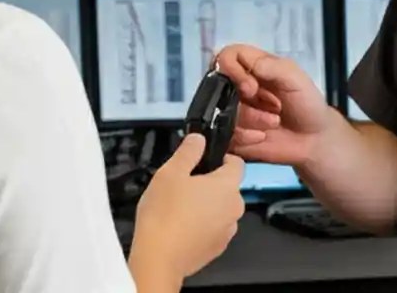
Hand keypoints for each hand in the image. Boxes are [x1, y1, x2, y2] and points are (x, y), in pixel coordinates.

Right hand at [129, 134, 245, 287]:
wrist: (159, 258)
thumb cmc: (164, 213)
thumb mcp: (171, 172)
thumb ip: (188, 151)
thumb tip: (199, 139)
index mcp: (228, 186)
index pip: (236, 163)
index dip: (221, 157)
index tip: (203, 160)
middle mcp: (235, 208)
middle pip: (228, 187)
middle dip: (210, 183)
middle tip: (183, 184)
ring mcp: (228, 230)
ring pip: (221, 208)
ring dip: (207, 205)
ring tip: (179, 207)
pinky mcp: (217, 248)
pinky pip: (214, 228)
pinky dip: (203, 224)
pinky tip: (182, 226)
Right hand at [214, 44, 340, 166]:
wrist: (314, 139)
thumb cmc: (307, 103)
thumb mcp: (296, 79)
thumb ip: (273, 67)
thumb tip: (251, 66)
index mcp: (251, 66)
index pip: (225, 57)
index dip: (232, 70)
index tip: (252, 87)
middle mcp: (237, 87)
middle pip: (218, 87)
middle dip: (244, 102)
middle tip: (270, 108)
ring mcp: (232, 111)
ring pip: (222, 113)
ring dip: (251, 120)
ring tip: (274, 122)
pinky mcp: (231, 134)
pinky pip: (224, 135)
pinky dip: (245, 137)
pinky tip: (262, 137)